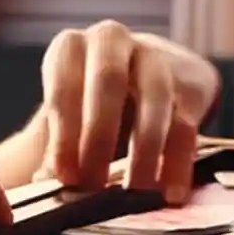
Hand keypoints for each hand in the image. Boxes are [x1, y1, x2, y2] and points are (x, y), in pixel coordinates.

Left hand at [26, 21, 219, 204]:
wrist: (147, 75)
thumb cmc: (94, 102)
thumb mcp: (68, 116)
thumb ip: (56, 148)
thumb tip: (44, 185)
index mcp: (71, 48)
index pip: (63, 86)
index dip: (63, 133)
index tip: (64, 176)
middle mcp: (112, 41)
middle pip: (108, 81)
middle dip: (99, 138)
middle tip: (94, 185)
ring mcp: (155, 57)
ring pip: (154, 99)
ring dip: (144, 152)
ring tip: (135, 193)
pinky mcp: (189, 83)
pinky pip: (186, 124)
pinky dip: (178, 163)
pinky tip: (171, 194)